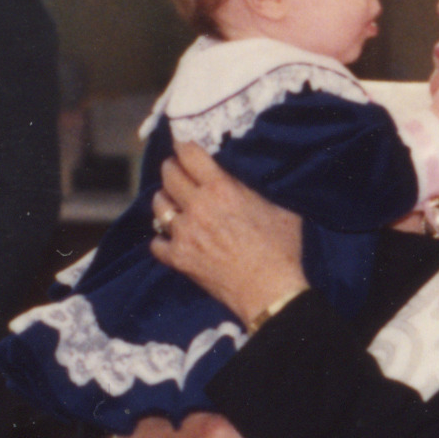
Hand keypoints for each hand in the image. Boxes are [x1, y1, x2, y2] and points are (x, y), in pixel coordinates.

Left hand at [149, 139, 304, 323]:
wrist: (270, 291)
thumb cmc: (281, 250)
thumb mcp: (279, 208)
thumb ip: (258, 190)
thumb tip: (253, 180)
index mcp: (221, 188)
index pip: (189, 155)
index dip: (183, 146)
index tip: (182, 146)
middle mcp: (198, 206)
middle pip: (169, 175)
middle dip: (171, 168)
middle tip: (175, 169)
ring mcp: (184, 233)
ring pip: (159, 206)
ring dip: (164, 200)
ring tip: (171, 201)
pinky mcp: (179, 258)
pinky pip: (157, 243)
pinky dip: (162, 238)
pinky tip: (171, 238)